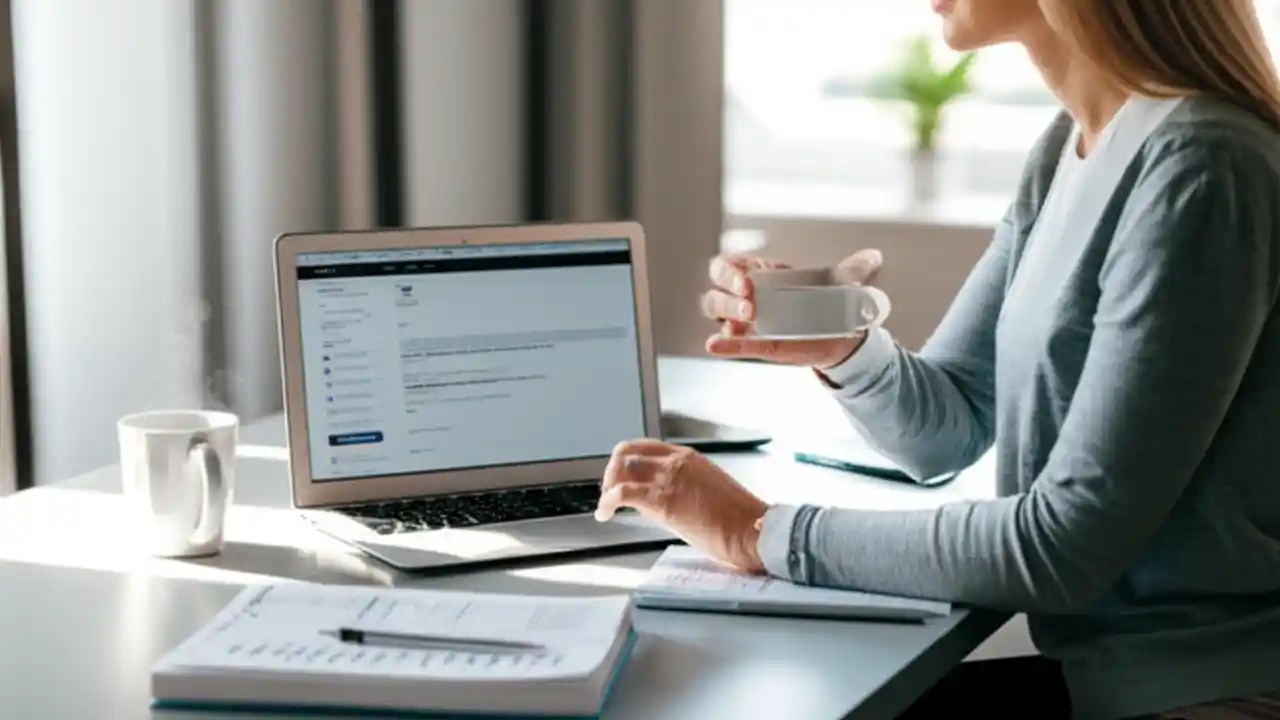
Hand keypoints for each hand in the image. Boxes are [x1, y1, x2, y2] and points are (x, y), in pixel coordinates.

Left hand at [595, 440, 767, 573]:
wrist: (753, 531)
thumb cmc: (738, 519)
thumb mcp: (707, 491)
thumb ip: (678, 488)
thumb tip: (650, 499)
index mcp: (689, 457)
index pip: (644, 447)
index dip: (624, 462)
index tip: (619, 478)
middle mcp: (677, 462)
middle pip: (626, 453)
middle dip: (611, 472)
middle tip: (609, 492)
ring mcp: (670, 479)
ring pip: (621, 471)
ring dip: (607, 489)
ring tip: (606, 506)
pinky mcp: (664, 501)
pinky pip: (623, 493)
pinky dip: (607, 502)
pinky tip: (605, 514)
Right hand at [700, 250, 883, 367]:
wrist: (842, 335)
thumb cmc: (831, 302)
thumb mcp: (843, 282)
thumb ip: (854, 268)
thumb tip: (874, 256)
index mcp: (760, 273)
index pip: (727, 265)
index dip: (729, 270)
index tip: (746, 279)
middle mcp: (747, 295)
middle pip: (718, 289)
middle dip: (727, 292)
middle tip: (749, 301)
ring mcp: (747, 321)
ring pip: (718, 311)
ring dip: (725, 313)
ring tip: (746, 318)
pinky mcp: (755, 343)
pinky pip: (733, 343)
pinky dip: (723, 344)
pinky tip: (714, 345)